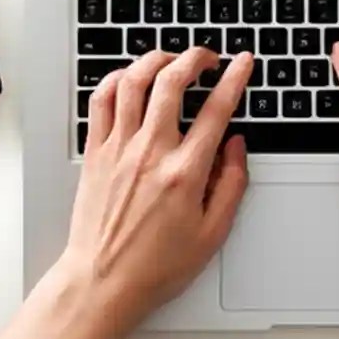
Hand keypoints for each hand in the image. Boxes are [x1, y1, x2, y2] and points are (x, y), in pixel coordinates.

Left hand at [63, 48, 252, 329]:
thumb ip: (232, 184)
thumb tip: (236, 145)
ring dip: (156, 60)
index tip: (242, 63)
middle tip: (207, 57)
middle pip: (172, 82)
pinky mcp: (95, 153)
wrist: (102, 282)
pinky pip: (102, 100)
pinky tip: (130, 78)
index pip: (217, 110)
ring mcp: (118, 149)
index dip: (235, 78)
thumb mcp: (213, 233)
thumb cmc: (155, 266)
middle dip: (195, 57)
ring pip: (134, 82)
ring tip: (171, 59)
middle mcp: (150, 153)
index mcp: (185, 173)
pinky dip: (117, 79)